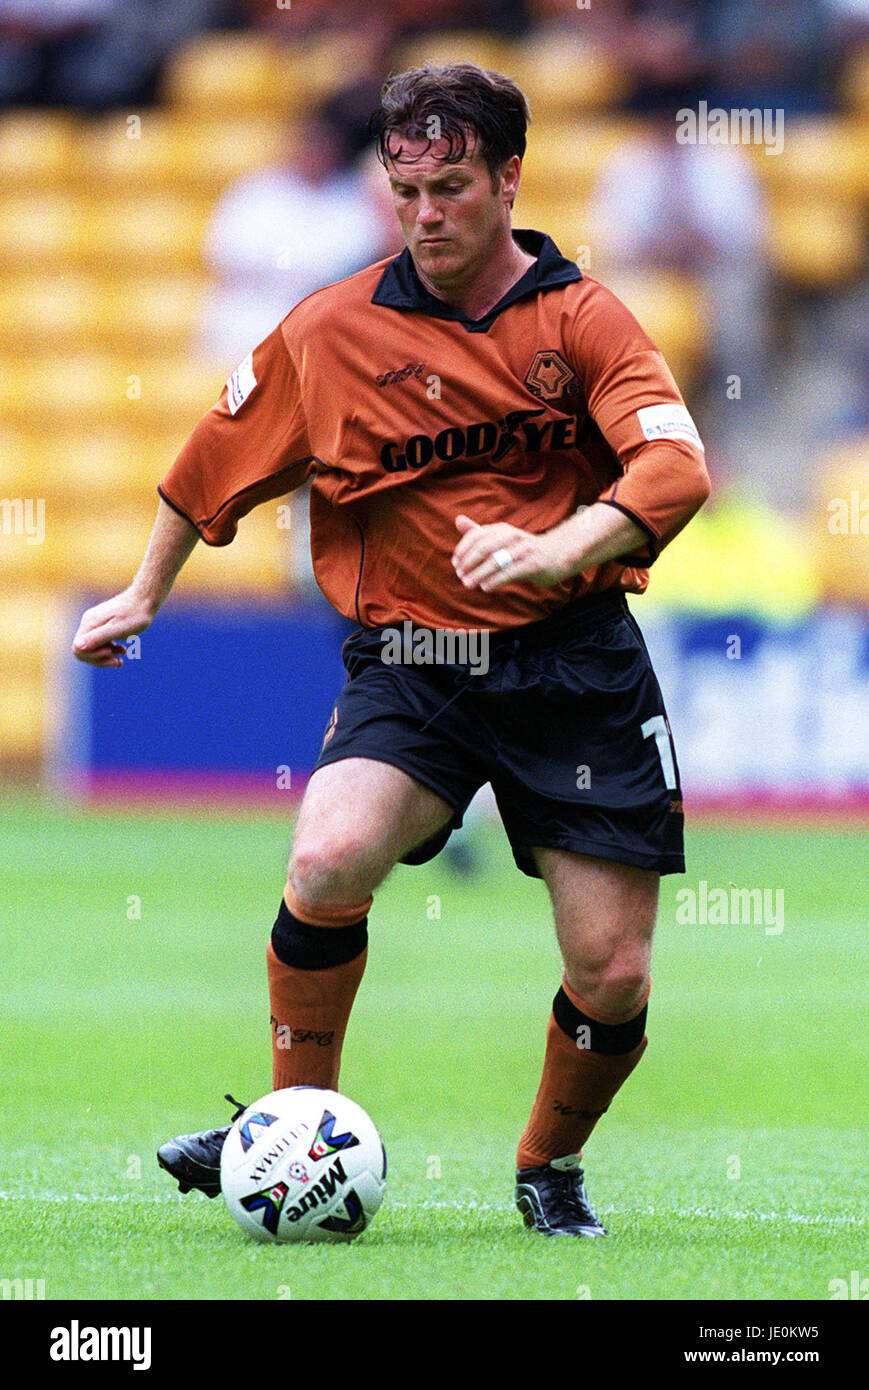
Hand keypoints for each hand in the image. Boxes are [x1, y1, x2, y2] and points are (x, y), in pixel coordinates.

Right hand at [72, 589, 154, 667]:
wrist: (145, 599)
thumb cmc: (134, 615)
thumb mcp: (117, 629)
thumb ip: (97, 638)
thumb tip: (77, 647)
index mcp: (90, 624)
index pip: (78, 649)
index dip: (93, 656)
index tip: (109, 652)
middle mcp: (89, 623)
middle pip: (83, 650)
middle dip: (100, 659)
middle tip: (117, 661)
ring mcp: (95, 623)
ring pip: (93, 648)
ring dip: (107, 656)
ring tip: (121, 658)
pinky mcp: (104, 625)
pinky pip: (101, 642)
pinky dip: (111, 650)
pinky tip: (123, 651)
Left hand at [451, 514, 572, 591]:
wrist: (558, 555)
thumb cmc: (524, 549)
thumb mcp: (502, 538)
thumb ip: (479, 532)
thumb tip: (458, 519)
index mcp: (502, 529)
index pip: (477, 535)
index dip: (463, 549)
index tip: (455, 563)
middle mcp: (512, 536)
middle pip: (484, 547)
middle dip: (469, 562)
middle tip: (460, 575)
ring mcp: (524, 550)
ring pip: (496, 561)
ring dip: (479, 574)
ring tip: (468, 584)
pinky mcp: (533, 564)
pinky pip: (511, 572)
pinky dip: (496, 580)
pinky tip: (486, 588)